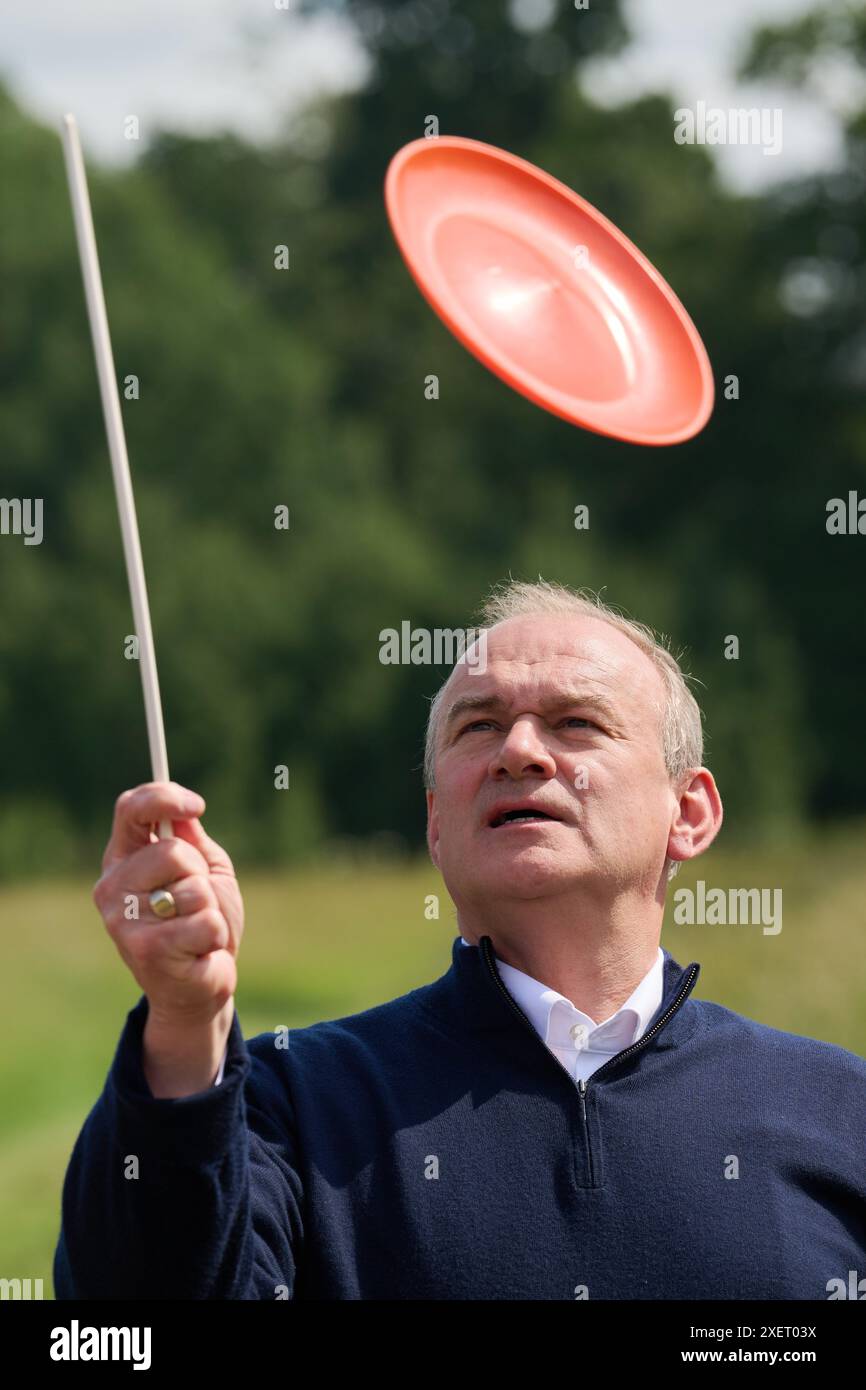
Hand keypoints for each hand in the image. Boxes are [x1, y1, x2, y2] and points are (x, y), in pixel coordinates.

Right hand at [92, 783, 243, 1086]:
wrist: (200, 987)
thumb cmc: (202, 924)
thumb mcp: (203, 872)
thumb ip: (192, 842)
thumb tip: (185, 811)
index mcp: (124, 860)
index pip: (130, 810)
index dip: (163, 798)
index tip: (197, 805)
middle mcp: (113, 887)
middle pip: (173, 852)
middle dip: (200, 876)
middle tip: (196, 903)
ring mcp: (124, 920)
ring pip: (193, 890)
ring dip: (210, 910)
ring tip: (197, 931)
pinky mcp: (146, 949)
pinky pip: (204, 923)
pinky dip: (214, 936)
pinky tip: (198, 952)